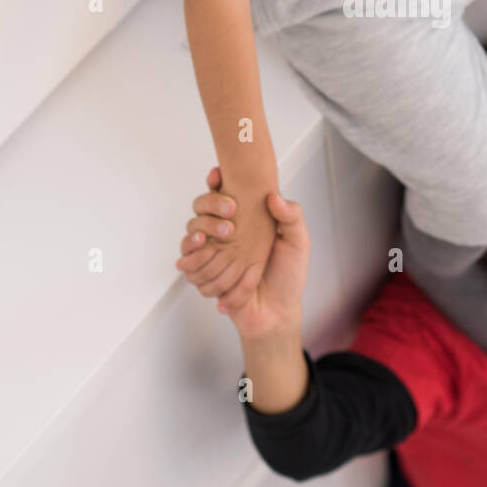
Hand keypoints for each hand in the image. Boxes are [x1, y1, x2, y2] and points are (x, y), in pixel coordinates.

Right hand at [176, 166, 308, 339]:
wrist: (277, 312)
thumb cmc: (289, 275)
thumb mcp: (298, 243)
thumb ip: (291, 216)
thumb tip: (273, 196)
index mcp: (246, 220)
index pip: (224, 193)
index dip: (217, 181)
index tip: (218, 174)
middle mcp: (226, 232)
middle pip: (202, 208)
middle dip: (209, 205)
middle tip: (230, 211)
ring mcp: (213, 253)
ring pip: (192, 233)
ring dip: (196, 231)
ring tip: (205, 237)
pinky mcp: (205, 273)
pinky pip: (188, 262)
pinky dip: (191, 258)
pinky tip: (197, 257)